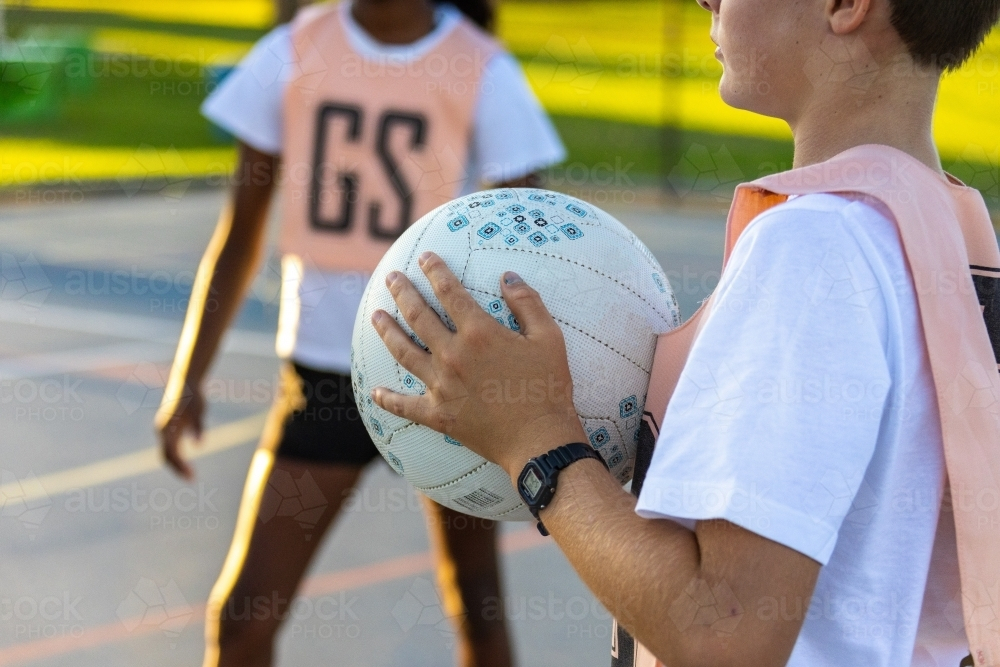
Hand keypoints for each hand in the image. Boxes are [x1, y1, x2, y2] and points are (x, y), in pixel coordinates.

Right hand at [154, 387, 205, 479]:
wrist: (186, 383)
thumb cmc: (194, 397)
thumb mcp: (200, 411)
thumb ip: (198, 427)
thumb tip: (199, 445)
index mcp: (168, 428)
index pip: (171, 454)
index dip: (180, 467)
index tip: (191, 476)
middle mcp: (163, 430)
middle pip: (166, 456)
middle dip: (177, 469)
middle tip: (192, 479)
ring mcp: (164, 430)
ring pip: (166, 453)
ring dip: (176, 465)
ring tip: (190, 475)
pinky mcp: (168, 428)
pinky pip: (169, 447)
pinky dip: (176, 457)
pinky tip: (187, 463)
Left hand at [371, 252, 586, 478]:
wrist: (540, 440)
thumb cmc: (549, 387)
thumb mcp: (549, 338)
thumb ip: (527, 302)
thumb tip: (507, 276)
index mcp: (479, 333)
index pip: (449, 292)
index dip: (435, 270)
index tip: (424, 256)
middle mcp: (453, 355)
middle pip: (418, 316)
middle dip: (403, 292)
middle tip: (391, 277)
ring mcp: (441, 385)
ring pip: (404, 352)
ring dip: (387, 331)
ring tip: (376, 316)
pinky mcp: (439, 415)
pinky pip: (406, 406)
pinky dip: (388, 399)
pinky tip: (375, 392)